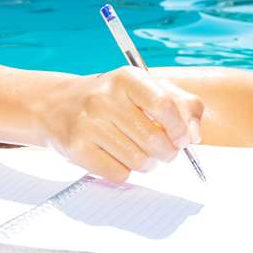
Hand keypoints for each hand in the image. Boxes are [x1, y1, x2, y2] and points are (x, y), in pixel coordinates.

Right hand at [38, 67, 203, 182]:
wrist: (58, 104)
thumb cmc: (113, 97)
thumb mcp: (147, 88)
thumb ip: (182, 105)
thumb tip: (194, 134)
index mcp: (127, 79)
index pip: (164, 106)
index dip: (180, 128)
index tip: (183, 138)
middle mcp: (104, 99)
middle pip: (154, 140)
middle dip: (168, 152)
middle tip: (165, 151)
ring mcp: (88, 124)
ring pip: (139, 161)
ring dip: (148, 163)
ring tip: (141, 153)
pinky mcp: (77, 149)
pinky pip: (118, 174)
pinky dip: (126, 171)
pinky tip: (119, 157)